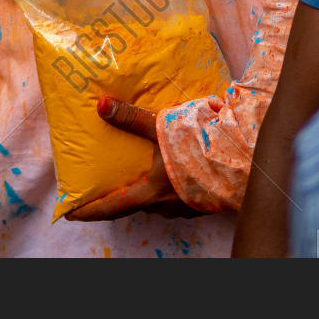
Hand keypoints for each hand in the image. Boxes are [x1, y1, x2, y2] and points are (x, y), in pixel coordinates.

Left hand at [64, 97, 198, 221]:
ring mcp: (186, 207)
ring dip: (145, 192)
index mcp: (151, 193)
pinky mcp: (204, 202)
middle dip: (118, 198)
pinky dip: (166, 188)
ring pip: (157, 203)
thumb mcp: (162, 127)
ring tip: (137, 176)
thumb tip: (100, 105)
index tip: (70, 213)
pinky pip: (177, 198)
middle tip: (103, 187)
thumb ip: (131, 118)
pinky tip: (172, 172)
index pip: (112, 207)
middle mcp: (166, 206)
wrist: (247, 160)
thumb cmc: (203, 146)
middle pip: (134, 205)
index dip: (89, 210)